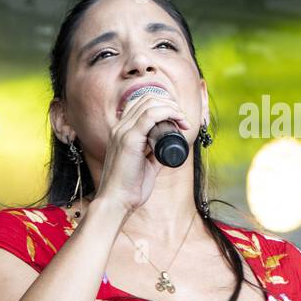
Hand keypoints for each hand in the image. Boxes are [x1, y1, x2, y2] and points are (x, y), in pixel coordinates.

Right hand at [97, 88, 191, 213]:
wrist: (117, 202)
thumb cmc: (130, 187)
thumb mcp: (146, 166)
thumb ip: (154, 154)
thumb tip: (168, 148)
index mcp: (121, 132)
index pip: (141, 104)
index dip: (163, 105)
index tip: (179, 119)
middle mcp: (120, 128)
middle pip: (146, 99)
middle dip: (170, 104)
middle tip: (183, 120)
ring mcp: (123, 132)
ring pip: (149, 103)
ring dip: (172, 108)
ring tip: (184, 121)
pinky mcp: (129, 139)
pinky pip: (150, 115)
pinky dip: (168, 113)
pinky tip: (179, 121)